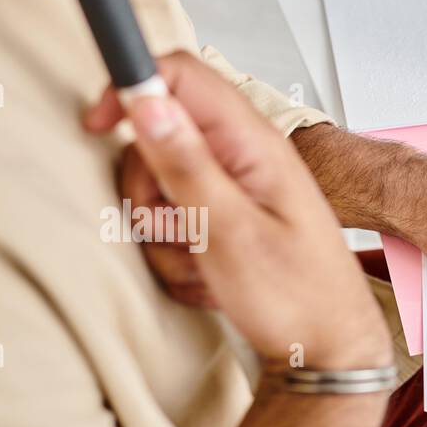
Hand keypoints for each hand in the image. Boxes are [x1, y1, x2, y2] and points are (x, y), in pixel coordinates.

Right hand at [83, 52, 389, 370]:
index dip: (131, 88)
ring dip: (168, 236)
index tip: (98, 126)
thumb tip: (145, 98)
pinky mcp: (229, 221)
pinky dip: (183, 257)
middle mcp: (245, 159)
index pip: (181, 75)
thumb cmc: (296, 298)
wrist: (327, 351)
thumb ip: (185, 163)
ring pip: (161, 190)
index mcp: (253, 145)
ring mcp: (237, 191)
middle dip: (149, 192)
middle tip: (177, 231)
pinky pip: (178, 225)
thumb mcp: (230, 232)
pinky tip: (212, 278)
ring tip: (205, 266)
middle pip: (157, 140)